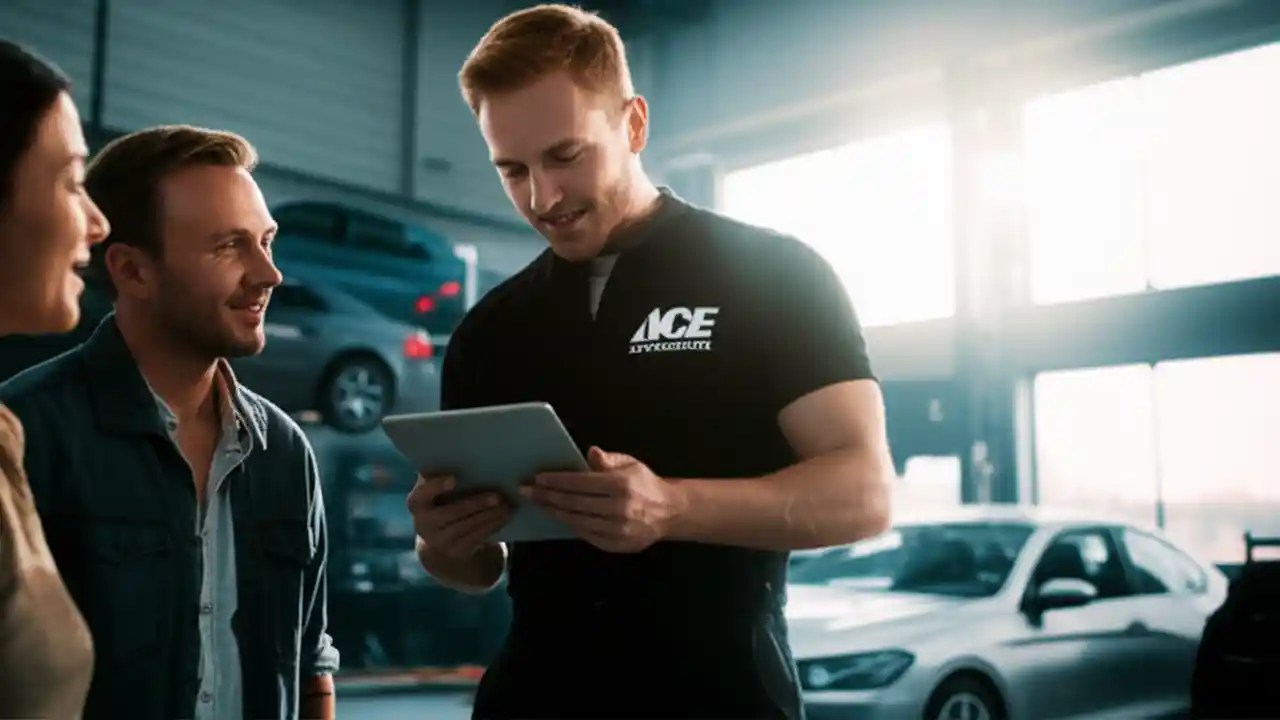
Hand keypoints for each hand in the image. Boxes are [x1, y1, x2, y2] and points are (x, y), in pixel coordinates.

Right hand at [407, 474, 512, 559]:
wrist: (440, 542)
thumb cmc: (442, 502)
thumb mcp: (436, 490)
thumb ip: (439, 475)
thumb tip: (457, 449)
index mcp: (417, 503)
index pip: (421, 494)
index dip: (435, 486)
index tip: (453, 478)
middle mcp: (424, 524)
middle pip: (451, 513)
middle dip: (475, 504)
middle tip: (497, 495)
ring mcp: (440, 541)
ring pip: (468, 527)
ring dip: (490, 515)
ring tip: (507, 504)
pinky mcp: (458, 552)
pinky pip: (478, 537)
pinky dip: (494, 525)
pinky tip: (506, 515)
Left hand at [522, 447, 685, 552]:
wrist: (668, 512)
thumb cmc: (644, 484)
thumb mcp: (630, 464)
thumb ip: (608, 460)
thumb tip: (591, 452)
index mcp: (620, 485)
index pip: (580, 483)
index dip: (556, 481)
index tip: (537, 479)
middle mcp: (618, 509)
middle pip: (573, 503)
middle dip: (547, 497)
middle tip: (527, 492)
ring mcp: (617, 530)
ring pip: (576, 521)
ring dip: (554, 512)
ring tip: (538, 504)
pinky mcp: (616, 545)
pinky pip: (586, 535)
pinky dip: (570, 525)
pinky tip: (558, 516)